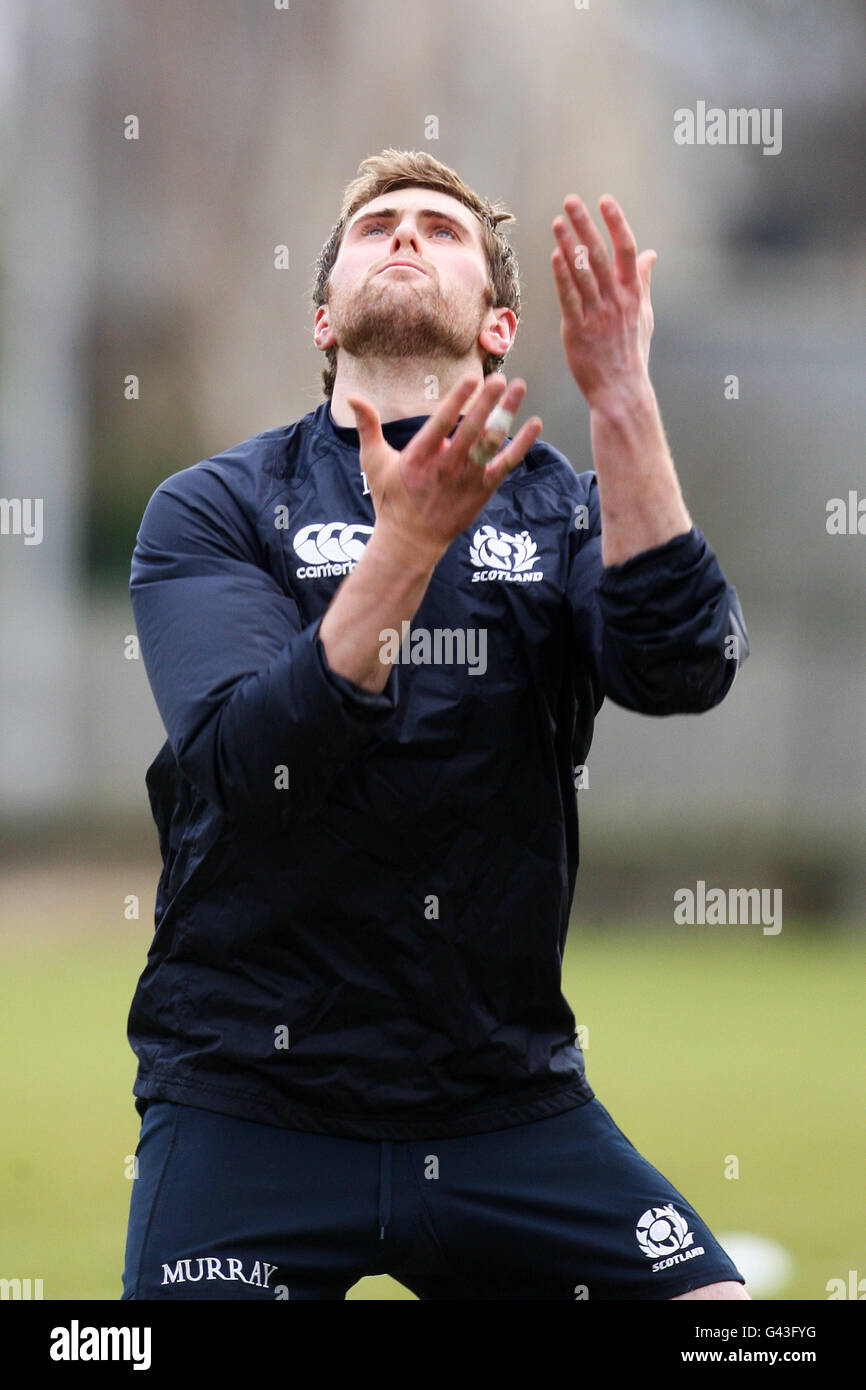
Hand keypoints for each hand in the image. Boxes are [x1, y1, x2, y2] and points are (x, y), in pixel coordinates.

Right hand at [346, 374, 541, 564]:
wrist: (411, 542)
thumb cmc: (391, 499)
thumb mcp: (373, 462)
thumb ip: (368, 427)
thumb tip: (353, 397)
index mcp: (419, 457)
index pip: (441, 423)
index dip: (457, 400)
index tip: (471, 378)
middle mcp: (446, 467)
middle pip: (471, 430)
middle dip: (487, 402)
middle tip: (501, 378)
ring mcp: (467, 479)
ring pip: (491, 442)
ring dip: (506, 414)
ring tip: (519, 389)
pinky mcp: (483, 489)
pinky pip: (506, 463)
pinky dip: (522, 444)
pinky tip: (535, 423)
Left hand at [551, 194, 655, 408]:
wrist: (621, 391)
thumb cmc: (631, 352)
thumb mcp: (643, 315)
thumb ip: (643, 282)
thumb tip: (651, 255)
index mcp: (633, 294)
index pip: (626, 250)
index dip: (616, 222)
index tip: (605, 200)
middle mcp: (617, 300)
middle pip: (600, 254)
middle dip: (586, 224)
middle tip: (571, 200)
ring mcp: (597, 315)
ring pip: (583, 273)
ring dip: (569, 244)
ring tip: (557, 222)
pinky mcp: (578, 331)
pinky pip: (570, 299)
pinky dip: (563, 276)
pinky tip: (554, 257)